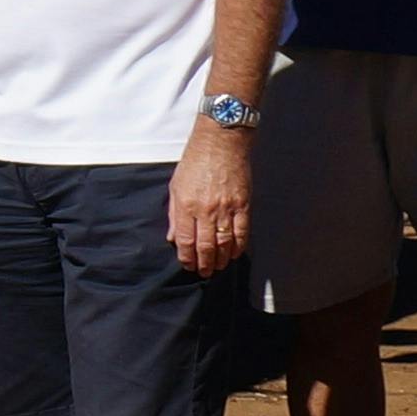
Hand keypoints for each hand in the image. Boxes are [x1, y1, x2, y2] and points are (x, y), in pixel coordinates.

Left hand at [168, 123, 250, 273]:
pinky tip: (235, 254)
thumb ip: (175, 214)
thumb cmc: (195, 161)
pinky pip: (242, 232)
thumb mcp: (176, 186)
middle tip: (204, 273)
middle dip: (204, 264)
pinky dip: (239, 246)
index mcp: (186, 205)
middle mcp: (206, 210)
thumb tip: (174, 238)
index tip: (188, 266)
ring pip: (224, 243)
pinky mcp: (243, 204)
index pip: (186, 241)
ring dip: (221, 259)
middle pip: (205, 246)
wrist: (221, 142)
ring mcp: (226, 208)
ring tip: (218, 267)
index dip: (187, 258)